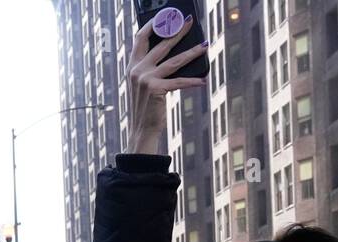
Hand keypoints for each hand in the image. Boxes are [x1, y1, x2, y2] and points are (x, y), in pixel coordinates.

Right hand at [128, 15, 208, 153]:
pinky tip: (203, 80)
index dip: (153, 25)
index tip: (166, 16)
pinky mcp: (156, 89)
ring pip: (174, 61)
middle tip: (189, 22)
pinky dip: (193, 81)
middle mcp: (137, 70)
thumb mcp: (145, 84)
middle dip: (178, 31)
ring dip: (192, 52)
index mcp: (132, 66)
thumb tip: (176, 53)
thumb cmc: (147, 107)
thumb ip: (152, 68)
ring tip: (204, 45)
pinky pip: (179, 82)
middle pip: (161, 44)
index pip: (140, 38)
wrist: (142, 130)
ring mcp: (145, 79)